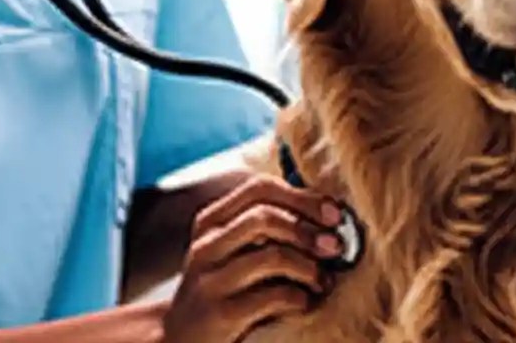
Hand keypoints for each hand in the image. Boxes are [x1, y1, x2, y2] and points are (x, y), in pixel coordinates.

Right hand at [161, 174, 346, 342]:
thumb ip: (265, 229)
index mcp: (211, 222)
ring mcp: (210, 280)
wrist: (178, 341)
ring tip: (322, 281)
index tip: (334, 213)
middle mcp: (206, 246)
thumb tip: (327, 213)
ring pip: (273, 255)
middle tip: (336, 247)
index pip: (258, 189)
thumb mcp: (232, 253)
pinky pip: (274, 295)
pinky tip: (306, 303)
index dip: (302, 196)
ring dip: (310, 267)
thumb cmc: (222, 291)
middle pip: (265, 217)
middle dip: (308, 230)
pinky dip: (301, 298)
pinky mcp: (220, 314)